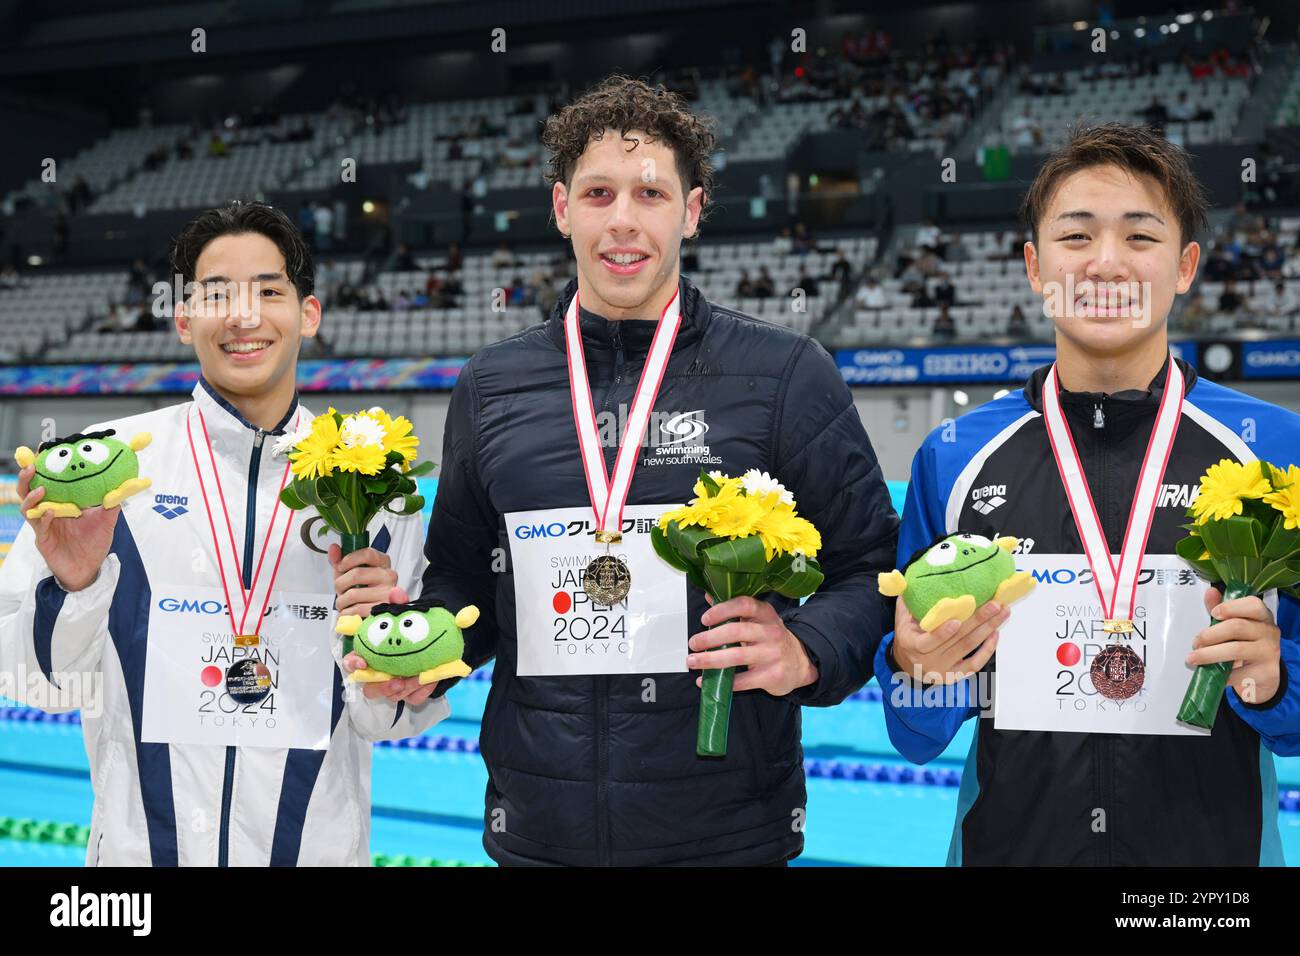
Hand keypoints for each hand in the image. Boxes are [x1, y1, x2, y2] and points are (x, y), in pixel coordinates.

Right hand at [17, 462, 118, 591]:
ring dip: (32, 497)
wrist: (89, 569)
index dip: (42, 468)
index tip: (41, 450)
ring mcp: (44, 527)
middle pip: (29, 492)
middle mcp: (49, 512)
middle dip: (27, 479)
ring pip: (28, 509)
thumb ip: (111, 504)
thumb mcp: (106, 521)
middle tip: (33, 466)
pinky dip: (44, 518)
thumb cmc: (94, 544)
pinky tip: (50, 512)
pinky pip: (39, 527)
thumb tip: (123, 487)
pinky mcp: (43, 541)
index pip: (47, 482)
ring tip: (42, 489)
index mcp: (61, 504)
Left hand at [328, 543, 397, 617]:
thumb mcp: (348, 572)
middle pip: (356, 574)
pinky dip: (346, 613)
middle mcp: (388, 576)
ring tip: (344, 603)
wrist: (370, 613)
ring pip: (354, 594)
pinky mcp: (383, 610)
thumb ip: (339, 559)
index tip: (340, 566)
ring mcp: (388, 593)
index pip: (367, 554)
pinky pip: (356, 610)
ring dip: (341, 601)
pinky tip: (349, 612)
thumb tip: (333, 548)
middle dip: (340, 584)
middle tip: (340, 589)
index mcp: (382, 562)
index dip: (349, 560)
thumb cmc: (360, 590)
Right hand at [340, 585, 440, 705]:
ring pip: (394, 696)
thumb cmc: (412, 628)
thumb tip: (396, 592)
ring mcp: (395, 684)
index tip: (362, 662)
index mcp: (371, 654)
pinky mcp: (411, 692)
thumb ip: (400, 604)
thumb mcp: (407, 614)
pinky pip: (414, 698)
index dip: (353, 664)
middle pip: (371, 687)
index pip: (353, 662)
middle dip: (382, 687)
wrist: (436, 638)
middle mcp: (380, 672)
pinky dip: (422, 692)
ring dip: (406, 690)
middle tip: (397, 681)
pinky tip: (431, 680)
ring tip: (419, 678)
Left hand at [686, 594, 817, 696]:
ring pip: (736, 656)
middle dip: (710, 638)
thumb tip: (709, 595)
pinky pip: (743, 680)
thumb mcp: (759, 620)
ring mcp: (773, 655)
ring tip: (693, 661)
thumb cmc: (771, 639)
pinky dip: (722, 682)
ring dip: (710, 660)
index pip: (744, 605)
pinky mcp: (772, 676)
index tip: (705, 619)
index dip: (722, 610)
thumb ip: (734, 610)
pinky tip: (705, 681)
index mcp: (766, 614)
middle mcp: (771, 632)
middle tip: (693, 643)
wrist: (801, 662)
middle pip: (736, 632)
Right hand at [891, 596, 1006, 684]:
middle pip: (958, 640)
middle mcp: (929, 660)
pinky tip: (995, 633)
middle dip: (978, 621)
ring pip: (969, 648)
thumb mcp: (901, 620)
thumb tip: (911, 577)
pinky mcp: (954, 676)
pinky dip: (987, 650)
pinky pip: (974, 664)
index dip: (942, 633)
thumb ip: (906, 601)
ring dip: (988, 629)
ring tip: (1002, 612)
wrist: (907, 666)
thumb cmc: (907, 637)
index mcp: (913, 645)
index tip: (956, 620)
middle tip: (995, 604)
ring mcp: (943, 669)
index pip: (928, 641)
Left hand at [1188, 586, 1280, 705]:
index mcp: (1262, 616)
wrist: (1265, 674)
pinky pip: (1239, 673)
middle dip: (1210, 634)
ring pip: (1236, 649)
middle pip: (1237, 627)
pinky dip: (1221, 674)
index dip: (1230, 607)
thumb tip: (1210, 592)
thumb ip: (1223, 609)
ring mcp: (1269, 652)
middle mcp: (1269, 632)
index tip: (1213, 613)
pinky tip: (1210, 673)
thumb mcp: (1236, 624)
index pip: (1253, 605)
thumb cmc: (1246, 643)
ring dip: (1209, 654)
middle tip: (1195, 642)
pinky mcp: (1267, 673)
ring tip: (1193, 658)